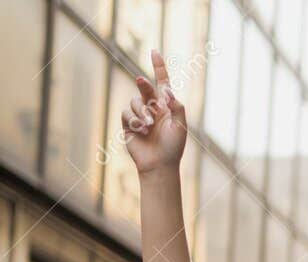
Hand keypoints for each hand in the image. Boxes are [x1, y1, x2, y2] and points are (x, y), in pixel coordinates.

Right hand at [122, 49, 187, 173]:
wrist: (159, 164)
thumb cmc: (173, 147)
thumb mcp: (181, 126)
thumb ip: (176, 106)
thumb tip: (167, 89)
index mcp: (166, 106)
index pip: (162, 82)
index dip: (158, 67)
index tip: (154, 52)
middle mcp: (152, 107)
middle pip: (145, 88)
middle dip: (143, 85)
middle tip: (141, 81)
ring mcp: (140, 115)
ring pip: (135, 102)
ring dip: (142, 112)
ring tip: (149, 126)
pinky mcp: (128, 124)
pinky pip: (127, 114)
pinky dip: (134, 121)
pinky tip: (141, 131)